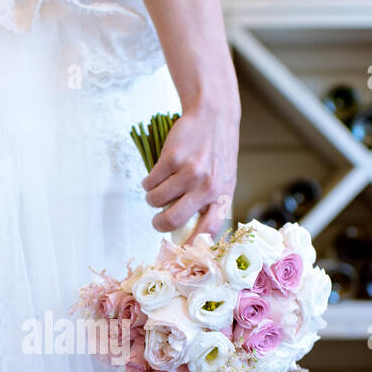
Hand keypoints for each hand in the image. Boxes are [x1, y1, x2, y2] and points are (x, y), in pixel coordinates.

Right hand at [142, 89, 239, 241]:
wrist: (214, 116)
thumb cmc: (218, 152)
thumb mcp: (224, 180)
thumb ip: (211, 204)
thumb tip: (190, 234)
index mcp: (222, 197)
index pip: (207, 231)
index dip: (191, 247)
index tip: (179, 255)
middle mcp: (207, 188)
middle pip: (172, 220)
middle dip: (158, 224)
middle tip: (157, 220)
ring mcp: (189, 173)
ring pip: (155, 200)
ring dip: (152, 197)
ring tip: (159, 188)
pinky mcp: (172, 159)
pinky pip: (149, 181)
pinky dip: (148, 181)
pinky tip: (158, 173)